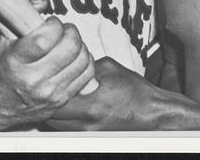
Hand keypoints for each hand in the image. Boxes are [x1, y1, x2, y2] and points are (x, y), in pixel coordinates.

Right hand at [0, 16, 94, 130]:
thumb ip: (17, 13)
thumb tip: (43, 2)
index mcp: (15, 62)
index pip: (46, 39)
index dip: (54, 25)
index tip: (50, 22)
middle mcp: (33, 80)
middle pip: (69, 48)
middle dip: (70, 31)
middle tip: (62, 30)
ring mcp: (49, 92)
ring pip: (81, 60)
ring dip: (79, 44)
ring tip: (67, 42)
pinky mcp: (60, 100)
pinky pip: (86, 74)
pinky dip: (84, 60)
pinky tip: (73, 56)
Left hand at [47, 57, 165, 130]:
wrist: (151, 112)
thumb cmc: (135, 92)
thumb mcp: (110, 69)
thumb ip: (86, 66)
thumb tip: (71, 61)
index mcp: (92, 106)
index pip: (56, 103)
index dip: (48, 90)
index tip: (47, 79)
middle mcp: (88, 125)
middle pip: (52, 119)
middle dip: (48, 103)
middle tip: (49, 87)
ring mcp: (89, 134)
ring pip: (58, 127)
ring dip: (56, 113)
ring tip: (60, 97)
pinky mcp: (92, 138)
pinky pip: (70, 130)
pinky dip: (66, 120)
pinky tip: (72, 108)